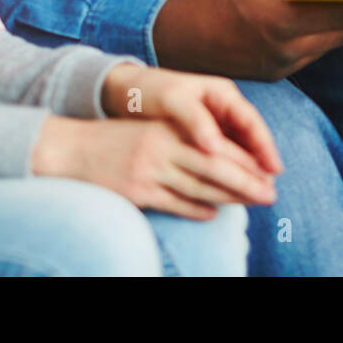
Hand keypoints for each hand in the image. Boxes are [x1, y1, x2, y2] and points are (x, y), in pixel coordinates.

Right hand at [30, 116, 274, 218]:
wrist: (70, 150)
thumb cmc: (117, 141)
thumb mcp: (152, 131)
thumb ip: (184, 142)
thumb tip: (223, 158)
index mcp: (171, 128)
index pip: (218, 144)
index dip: (246, 159)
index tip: (268, 170)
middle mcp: (163, 146)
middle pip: (216, 167)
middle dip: (248, 181)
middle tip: (272, 193)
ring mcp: (150, 170)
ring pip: (200, 187)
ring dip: (231, 198)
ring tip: (253, 203)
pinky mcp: (137, 191)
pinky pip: (175, 204)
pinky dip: (198, 210)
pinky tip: (215, 214)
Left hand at [101, 64, 281, 194]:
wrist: (125, 92)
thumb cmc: (150, 91)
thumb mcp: (173, 100)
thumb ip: (196, 120)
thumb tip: (216, 147)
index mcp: (222, 94)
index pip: (251, 121)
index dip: (265, 146)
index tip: (273, 168)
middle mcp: (223, 108)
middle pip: (250, 138)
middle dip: (261, 163)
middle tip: (269, 190)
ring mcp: (214, 124)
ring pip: (238, 149)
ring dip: (247, 171)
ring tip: (256, 195)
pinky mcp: (201, 138)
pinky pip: (221, 157)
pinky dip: (228, 172)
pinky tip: (231, 191)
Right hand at [153, 0, 342, 79]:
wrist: (178, 38)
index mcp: (280, 21)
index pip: (337, 17)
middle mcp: (285, 50)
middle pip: (339, 36)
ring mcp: (281, 66)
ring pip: (327, 47)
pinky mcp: (277, 73)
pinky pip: (311, 54)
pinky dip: (326, 38)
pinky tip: (336, 23)